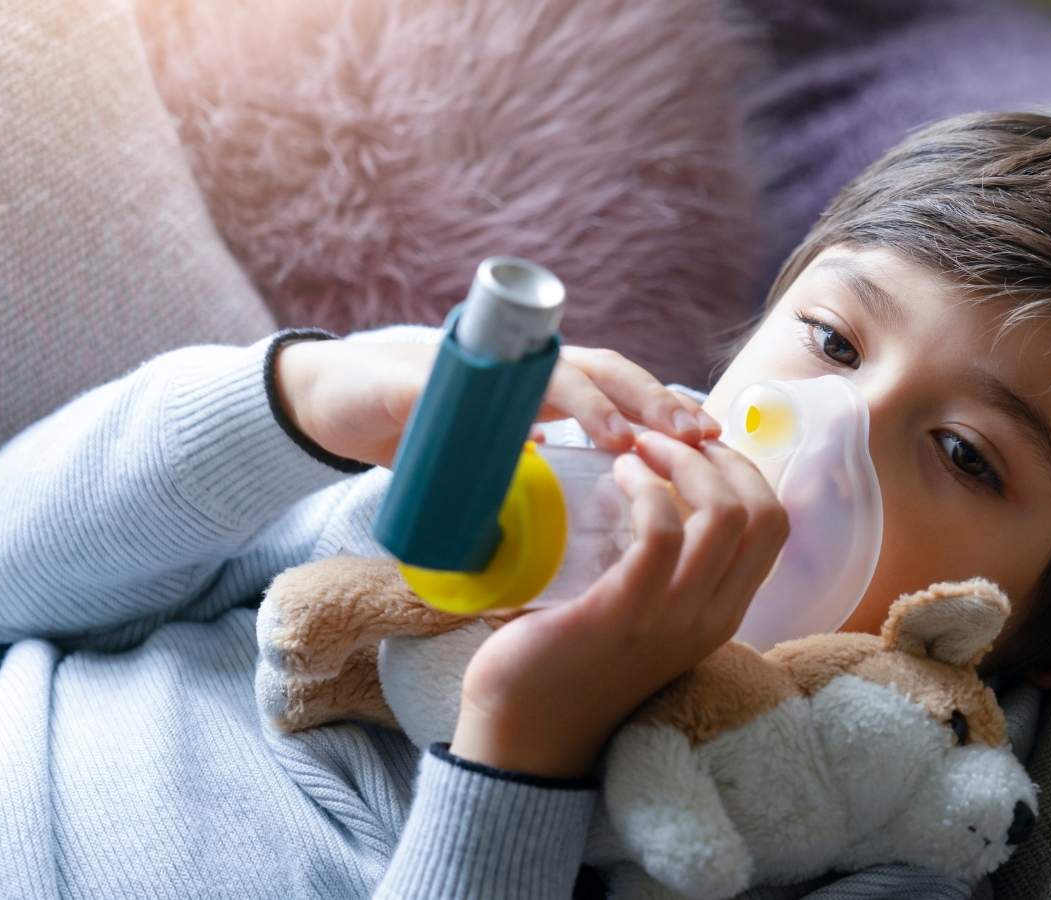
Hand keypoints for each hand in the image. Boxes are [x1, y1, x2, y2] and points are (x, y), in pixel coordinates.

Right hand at [274, 338, 718, 468]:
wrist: (335, 400)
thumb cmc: (425, 428)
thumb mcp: (494, 455)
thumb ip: (537, 472)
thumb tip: (589, 530)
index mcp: (543, 386)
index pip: (622, 389)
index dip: (667, 410)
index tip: (714, 442)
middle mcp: (520, 369)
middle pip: (606, 370)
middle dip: (655, 402)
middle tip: (698, 437)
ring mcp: (477, 370)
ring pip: (554, 370)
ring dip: (598, 402)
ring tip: (635, 440)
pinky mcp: (428, 382)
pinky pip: (478, 389)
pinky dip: (510, 409)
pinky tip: (539, 434)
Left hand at [448, 430, 789, 778]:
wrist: (525, 732)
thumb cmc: (571, 659)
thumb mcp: (643, 612)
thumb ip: (662, 567)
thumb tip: (650, 483)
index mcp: (722, 614)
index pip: (773, 524)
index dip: (743, 471)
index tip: (693, 446)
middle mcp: (712, 618)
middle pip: (762, 513)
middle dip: (717, 458)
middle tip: (661, 440)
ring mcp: (673, 619)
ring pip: (724, 515)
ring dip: (683, 463)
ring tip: (638, 450)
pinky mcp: (624, 614)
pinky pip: (662, 534)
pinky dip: (646, 491)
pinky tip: (619, 476)